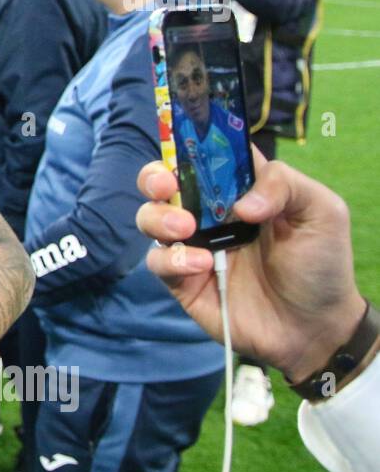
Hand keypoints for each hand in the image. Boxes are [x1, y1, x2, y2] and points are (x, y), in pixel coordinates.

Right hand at [136, 153, 366, 382]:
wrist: (314, 329)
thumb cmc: (321, 266)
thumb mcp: (322, 212)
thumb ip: (284, 185)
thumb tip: (239, 204)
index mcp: (239, 189)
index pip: (206, 155)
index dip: (189, 143)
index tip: (183, 142)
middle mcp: (209, 212)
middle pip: (163, 181)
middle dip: (154, 177)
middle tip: (167, 186)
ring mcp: (192, 245)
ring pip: (150, 217)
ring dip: (159, 216)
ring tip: (186, 229)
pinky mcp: (182, 280)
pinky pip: (158, 260)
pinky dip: (172, 259)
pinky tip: (202, 266)